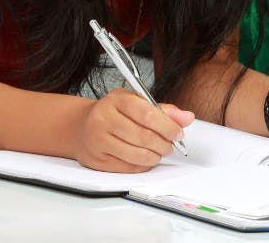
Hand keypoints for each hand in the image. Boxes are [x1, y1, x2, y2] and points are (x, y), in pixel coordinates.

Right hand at [74, 89, 194, 172]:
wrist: (81, 126)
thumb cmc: (114, 112)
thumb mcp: (136, 102)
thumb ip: (163, 110)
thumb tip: (187, 117)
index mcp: (116, 100)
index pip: (148, 114)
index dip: (168, 126)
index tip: (179, 133)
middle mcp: (103, 119)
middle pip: (144, 137)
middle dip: (164, 144)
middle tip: (171, 145)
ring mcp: (98, 141)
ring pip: (137, 155)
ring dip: (155, 156)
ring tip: (160, 152)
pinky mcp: (96, 160)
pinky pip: (127, 168)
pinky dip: (143, 165)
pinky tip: (146, 159)